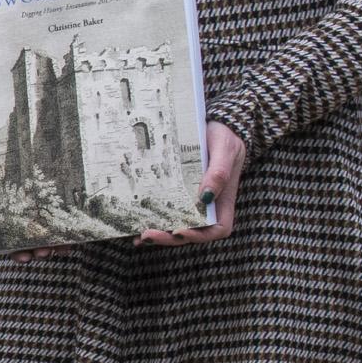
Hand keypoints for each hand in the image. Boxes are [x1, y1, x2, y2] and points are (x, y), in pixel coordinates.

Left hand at [139, 122, 245, 246]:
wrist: (215, 125)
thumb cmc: (225, 137)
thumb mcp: (225, 150)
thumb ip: (219, 172)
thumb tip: (205, 197)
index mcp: (224, 200)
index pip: (218, 229)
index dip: (200, 235)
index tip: (179, 230)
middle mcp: (208, 206)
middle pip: (192, 231)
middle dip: (170, 237)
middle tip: (147, 234)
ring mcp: (192, 201)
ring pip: (177, 225)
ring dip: (159, 233)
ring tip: (138, 235)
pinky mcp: (178, 192)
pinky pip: (167, 210)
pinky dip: (153, 218)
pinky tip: (135, 223)